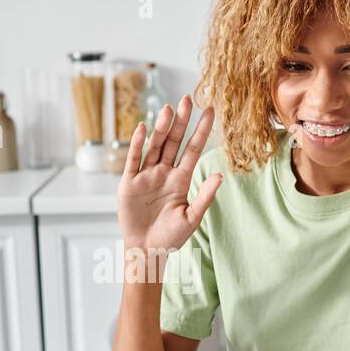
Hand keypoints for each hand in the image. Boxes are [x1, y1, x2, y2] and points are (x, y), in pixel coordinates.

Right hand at [116, 94, 221, 253]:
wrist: (147, 251)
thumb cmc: (171, 238)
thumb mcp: (192, 218)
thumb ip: (204, 196)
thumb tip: (220, 176)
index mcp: (180, 179)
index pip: (193, 149)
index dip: (201, 130)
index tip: (210, 111)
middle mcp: (164, 173)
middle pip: (174, 142)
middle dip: (181, 122)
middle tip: (188, 99)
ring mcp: (146, 176)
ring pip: (154, 147)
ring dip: (161, 128)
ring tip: (169, 109)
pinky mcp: (129, 183)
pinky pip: (134, 160)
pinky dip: (137, 144)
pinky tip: (142, 128)